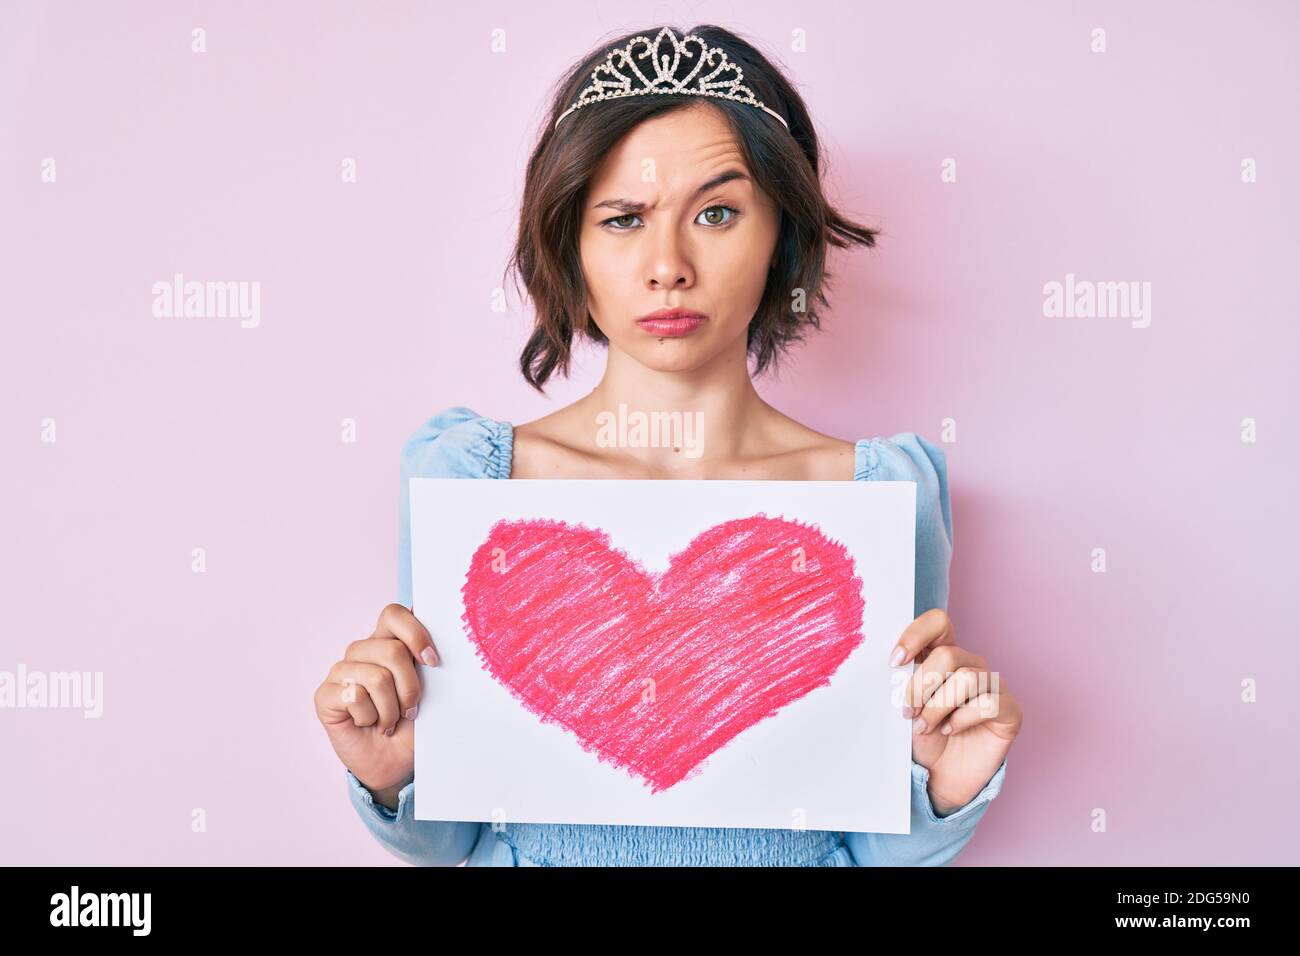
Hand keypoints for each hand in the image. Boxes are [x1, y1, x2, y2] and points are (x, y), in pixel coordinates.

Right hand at [314, 604, 439, 808]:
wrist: (395, 763)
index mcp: (388, 641)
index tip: (434, 662)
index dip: (416, 634)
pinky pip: (353, 696)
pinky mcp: (325, 694)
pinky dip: (369, 717)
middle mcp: (362, 651)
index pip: (394, 614)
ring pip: (376, 677)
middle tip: (411, 709)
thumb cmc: (413, 725)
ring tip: (389, 721)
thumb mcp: (430, 693)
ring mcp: (341, 671)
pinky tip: (368, 724)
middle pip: (391, 650)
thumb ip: (429, 664)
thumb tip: (440, 642)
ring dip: (391, 709)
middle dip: (410, 686)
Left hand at [891, 608, 1020, 815]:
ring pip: (968, 678)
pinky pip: (988, 703)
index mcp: (944, 654)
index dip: (916, 634)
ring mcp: (993, 686)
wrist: (937, 775)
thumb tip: (893, 662)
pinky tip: (949, 730)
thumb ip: (903, 680)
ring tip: (925, 726)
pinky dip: (962, 719)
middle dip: (921, 685)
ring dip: (937, 706)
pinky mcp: (1010, 711)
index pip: (938, 622)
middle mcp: (971, 665)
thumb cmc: (920, 736)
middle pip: (949, 654)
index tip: (895, 661)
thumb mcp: (904, 705)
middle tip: (906, 711)